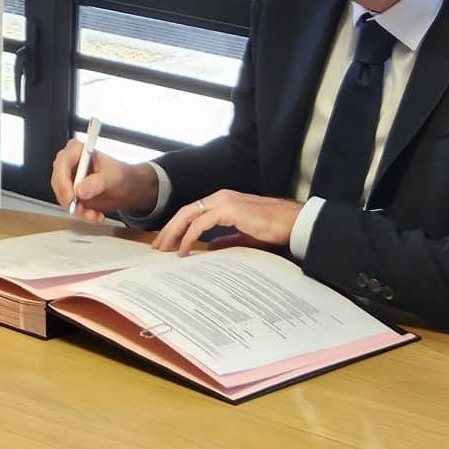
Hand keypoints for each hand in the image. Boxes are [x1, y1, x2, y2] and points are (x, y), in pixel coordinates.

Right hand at [49, 138, 158, 222]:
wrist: (126, 187)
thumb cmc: (120, 175)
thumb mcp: (112, 176)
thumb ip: (98, 182)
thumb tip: (80, 190)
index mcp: (77, 150)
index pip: (62, 164)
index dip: (63, 181)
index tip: (71, 197)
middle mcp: (69, 164)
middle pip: (58, 182)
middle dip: (71, 200)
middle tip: (83, 211)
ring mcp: (68, 179)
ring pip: (63, 198)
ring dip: (78, 211)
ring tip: (95, 215)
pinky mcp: (71, 193)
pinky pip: (69, 206)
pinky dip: (82, 214)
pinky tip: (95, 215)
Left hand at [152, 190, 303, 255]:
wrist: (292, 223)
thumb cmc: (273, 228)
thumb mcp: (244, 235)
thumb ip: (227, 239)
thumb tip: (211, 247)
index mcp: (223, 202)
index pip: (192, 212)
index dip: (177, 226)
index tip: (166, 242)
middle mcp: (220, 197)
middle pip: (185, 212)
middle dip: (168, 229)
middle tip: (156, 247)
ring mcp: (223, 201)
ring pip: (188, 215)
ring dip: (173, 233)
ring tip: (163, 250)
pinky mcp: (228, 209)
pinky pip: (200, 224)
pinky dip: (189, 237)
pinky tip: (182, 250)